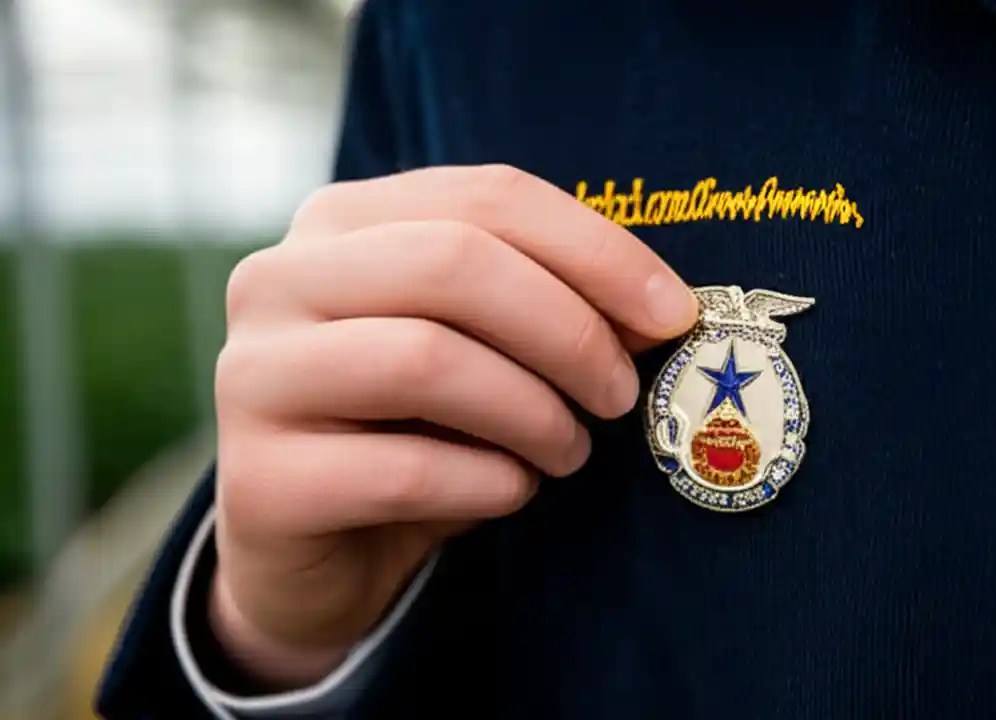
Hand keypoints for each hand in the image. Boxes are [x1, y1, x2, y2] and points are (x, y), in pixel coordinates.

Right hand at [210, 164, 697, 687]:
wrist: (310, 549)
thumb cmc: (412, 430)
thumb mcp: (480, 350)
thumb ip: (547, 307)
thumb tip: (664, 309)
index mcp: (341, 221)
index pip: (489, 195)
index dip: (598, 250)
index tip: (673, 314)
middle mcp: (278, 279)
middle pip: (454, 263)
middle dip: (567, 329)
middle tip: (618, 395)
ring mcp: (253, 375)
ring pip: (426, 360)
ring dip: (533, 413)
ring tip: (569, 452)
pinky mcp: (259, 480)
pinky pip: (408, 470)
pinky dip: (491, 484)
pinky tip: (511, 491)